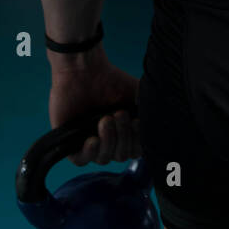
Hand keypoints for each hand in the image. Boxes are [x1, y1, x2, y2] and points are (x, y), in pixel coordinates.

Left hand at [48, 49, 141, 165]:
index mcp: (123, 132)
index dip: (137, 141)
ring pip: (103, 158)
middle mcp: (107, 139)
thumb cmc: (111, 80)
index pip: (135, 150)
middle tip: (119, 114)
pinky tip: (93, 140)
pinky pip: (81, 160)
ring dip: (109, 140)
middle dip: (123, 136)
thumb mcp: (139, 97)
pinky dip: (90, 153)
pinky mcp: (69, 141)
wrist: (85, 68)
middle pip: (121, 156)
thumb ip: (150, 115)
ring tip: (105, 119)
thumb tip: (158, 131)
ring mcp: (88, 141)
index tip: (136, 121)